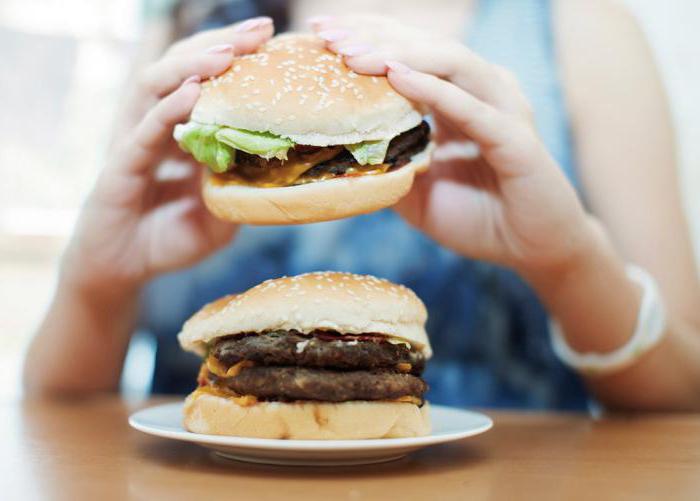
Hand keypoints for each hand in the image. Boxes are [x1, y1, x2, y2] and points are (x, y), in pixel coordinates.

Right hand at [63, 17, 274, 294]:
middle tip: (260, 31)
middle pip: (183, 69)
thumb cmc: (170, 238)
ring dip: (191, 66)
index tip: (274, 39)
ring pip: (155, 86)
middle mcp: (156, 125)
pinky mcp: (119, 167)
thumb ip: (239, 187)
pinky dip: (167, 111)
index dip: (237, 58)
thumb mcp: (219, 214)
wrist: (123, 270)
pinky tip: (191, 94)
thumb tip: (278, 166)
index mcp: (182, 131)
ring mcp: (134, 141)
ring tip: (228, 53)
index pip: (208, 80)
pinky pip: (142, 132)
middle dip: (221, 45)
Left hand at [311, 15, 594, 273]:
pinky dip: (433, 89)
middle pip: (424, 45)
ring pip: (449, 62)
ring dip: (398, 53)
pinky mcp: (516, 139)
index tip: (319, 30)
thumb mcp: (416, 191)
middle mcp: (481, 91)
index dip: (366, 36)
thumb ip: (388, 165)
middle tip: (325, 31)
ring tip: (352, 53)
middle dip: (373, 34)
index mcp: (457, 97)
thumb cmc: (477, 217)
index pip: (408, 52)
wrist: (530, 250)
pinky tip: (396, 75)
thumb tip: (339, 154)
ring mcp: (502, 109)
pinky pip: (471, 108)